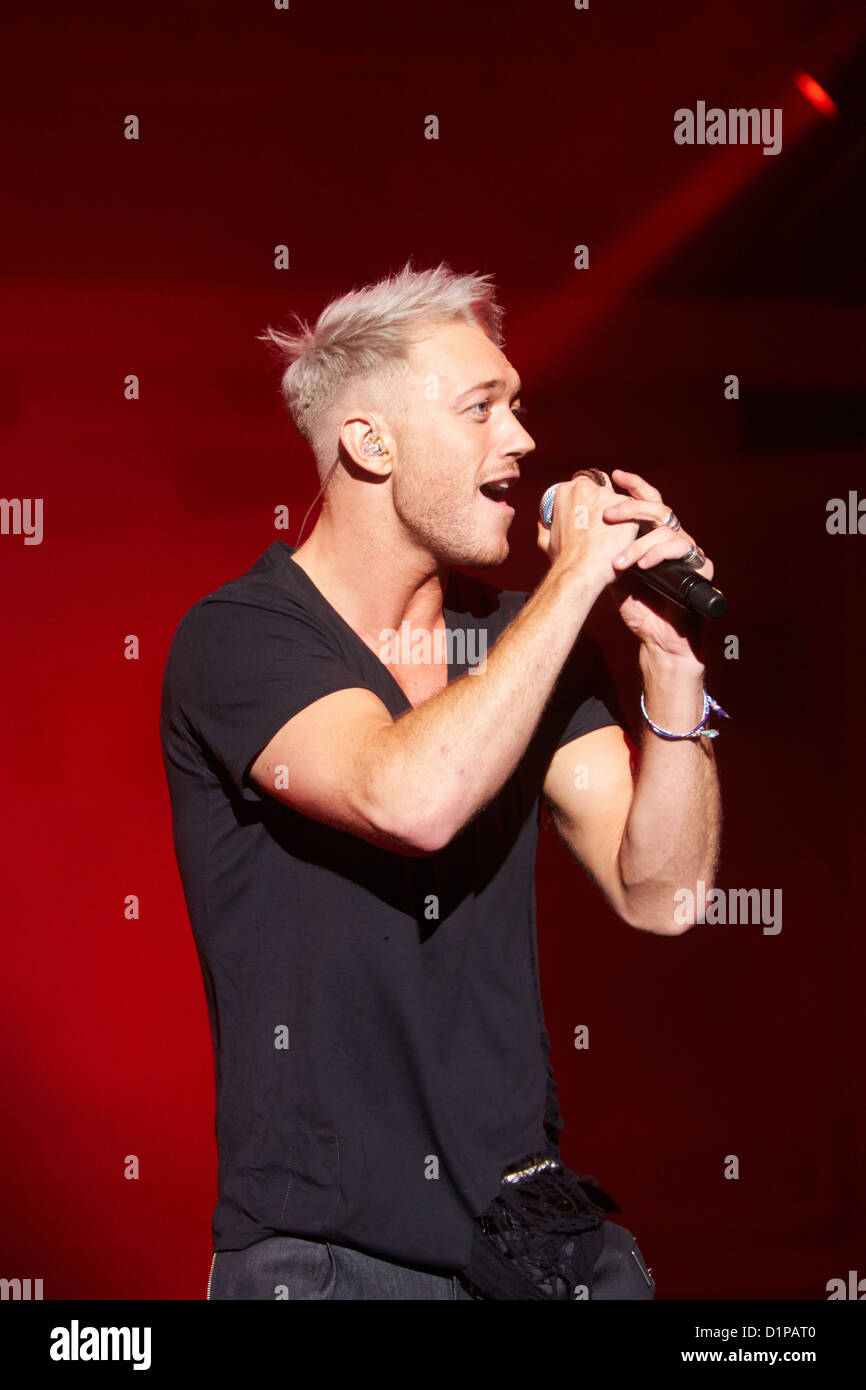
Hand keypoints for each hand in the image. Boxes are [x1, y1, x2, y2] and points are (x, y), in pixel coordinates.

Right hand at [536, 468, 638, 587]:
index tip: (591, 516)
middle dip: (605, 506)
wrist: (581, 571)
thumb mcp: (547, 540)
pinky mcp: (627, 507)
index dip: (590, 501)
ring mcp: (607, 496)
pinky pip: (632, 514)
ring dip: (619, 516)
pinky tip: (622, 540)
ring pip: (618, 502)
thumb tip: (543, 522)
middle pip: (603, 490)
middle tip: (604, 528)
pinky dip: (629, 526)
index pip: (584, 486)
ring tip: (613, 537)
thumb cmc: (564, 559)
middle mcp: (587, 488)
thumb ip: (546, 526)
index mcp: (566, 491)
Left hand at [602, 469, 713, 660]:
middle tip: (608, 515)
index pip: (646, 500)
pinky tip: (643, 565)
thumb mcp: (611, 574)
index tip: (614, 474)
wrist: (658, 637)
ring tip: (618, 563)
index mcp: (652, 535)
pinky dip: (659, 554)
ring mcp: (687, 550)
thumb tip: (561, 531)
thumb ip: (598, 551)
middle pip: (658, 507)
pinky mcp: (700, 565)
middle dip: (631, 507)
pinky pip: (682, 549)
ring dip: (638, 543)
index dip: (633, 485)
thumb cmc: (636, 606)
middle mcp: (672, 538)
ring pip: (666, 530)